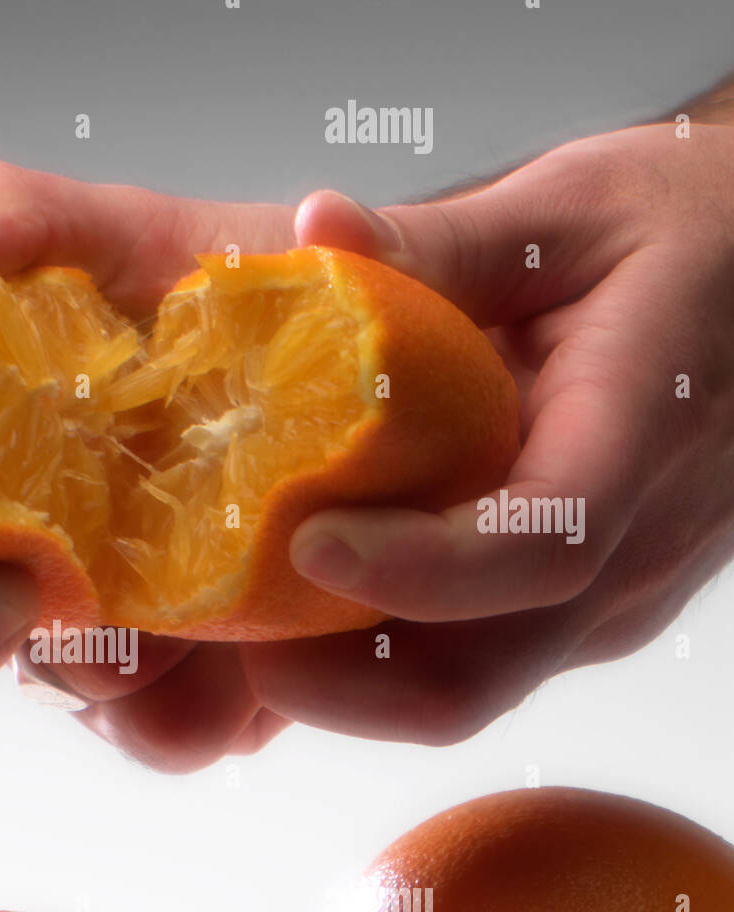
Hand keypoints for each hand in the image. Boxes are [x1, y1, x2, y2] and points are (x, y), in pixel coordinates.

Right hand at [0, 160, 297, 756]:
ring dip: (93, 671)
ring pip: (34, 694)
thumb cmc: (202, 291)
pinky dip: (195, 713)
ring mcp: (71, 629)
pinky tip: (249, 673)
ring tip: (184, 622)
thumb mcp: (109, 234)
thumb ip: (2, 221)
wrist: (353, 366)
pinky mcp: (168, 683)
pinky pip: (155, 733)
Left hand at [248, 122, 733, 745]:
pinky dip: (377, 660)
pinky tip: (311, 602)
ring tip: (250, 613)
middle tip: (233, 621)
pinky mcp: (576, 616)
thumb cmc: (684, 239)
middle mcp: (628, 553)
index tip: (305, 541)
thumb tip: (317, 234)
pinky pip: (469, 668)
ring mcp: (604, 602)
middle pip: (475, 679)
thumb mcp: (568, 213)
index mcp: (639, 435)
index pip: (542, 543)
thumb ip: (443, 241)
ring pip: (461, 693)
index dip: (417, 568)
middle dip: (338, 681)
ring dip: (343, 681)